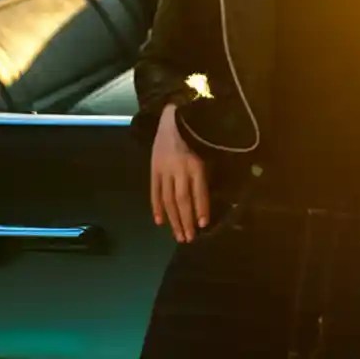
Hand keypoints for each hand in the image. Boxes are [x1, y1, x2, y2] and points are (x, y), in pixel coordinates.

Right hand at [150, 103, 209, 242]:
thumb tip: (205, 202)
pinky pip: (154, 191)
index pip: (198, 191)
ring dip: (173, 219)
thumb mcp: (206, 154)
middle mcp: (179, 168)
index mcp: (195, 164)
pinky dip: (156, 207)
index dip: (201, 208)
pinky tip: (160, 221)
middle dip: (185, 220)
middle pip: (182, 199)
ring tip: (178, 235)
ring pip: (168, 199)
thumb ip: (204, 176)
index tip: (203, 225)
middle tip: (188, 238)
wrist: (172, 120)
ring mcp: (164, 170)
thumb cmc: (195, 138)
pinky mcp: (153, 169)